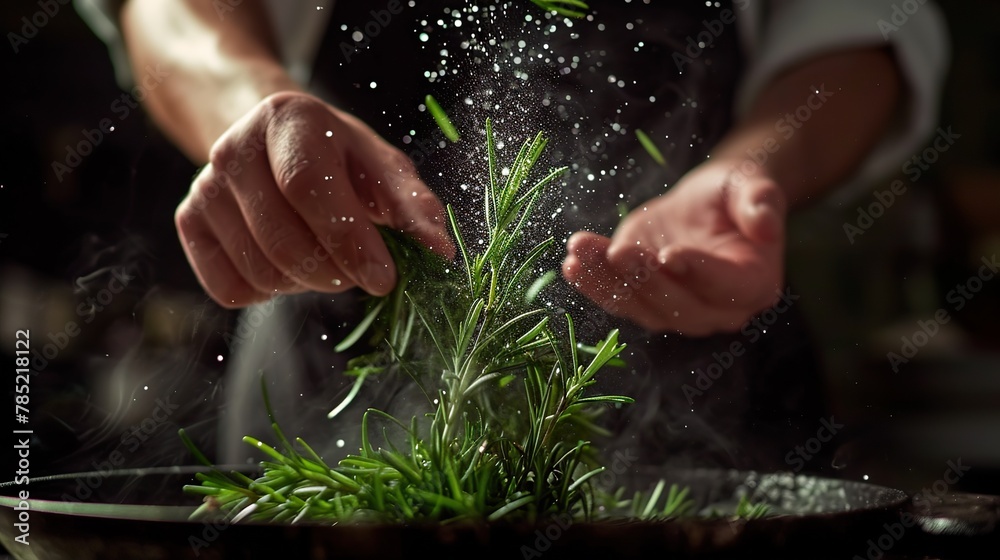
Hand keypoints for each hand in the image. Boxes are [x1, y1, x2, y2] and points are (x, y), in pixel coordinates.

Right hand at [174, 92, 454, 307]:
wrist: (271, 142)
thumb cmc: (338, 157)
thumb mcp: (382, 167)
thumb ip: (412, 206)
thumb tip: (440, 249)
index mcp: (289, 119)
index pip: (308, 186)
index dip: (349, 241)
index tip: (384, 279)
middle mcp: (235, 147)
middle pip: (284, 240)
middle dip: (334, 274)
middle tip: (359, 273)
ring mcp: (204, 185)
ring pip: (259, 272)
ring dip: (304, 285)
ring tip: (322, 257)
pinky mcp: (187, 221)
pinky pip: (229, 289)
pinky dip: (267, 293)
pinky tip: (285, 262)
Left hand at [561, 159, 786, 335]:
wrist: (706, 205)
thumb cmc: (734, 192)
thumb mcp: (751, 184)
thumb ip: (761, 201)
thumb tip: (767, 223)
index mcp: (754, 284)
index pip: (727, 287)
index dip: (699, 273)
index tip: (669, 255)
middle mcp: (719, 310)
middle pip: (680, 305)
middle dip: (646, 279)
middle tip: (620, 252)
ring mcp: (679, 312)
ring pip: (642, 306)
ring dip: (607, 281)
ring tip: (580, 251)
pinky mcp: (645, 302)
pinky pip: (618, 300)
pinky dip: (593, 284)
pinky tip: (572, 263)